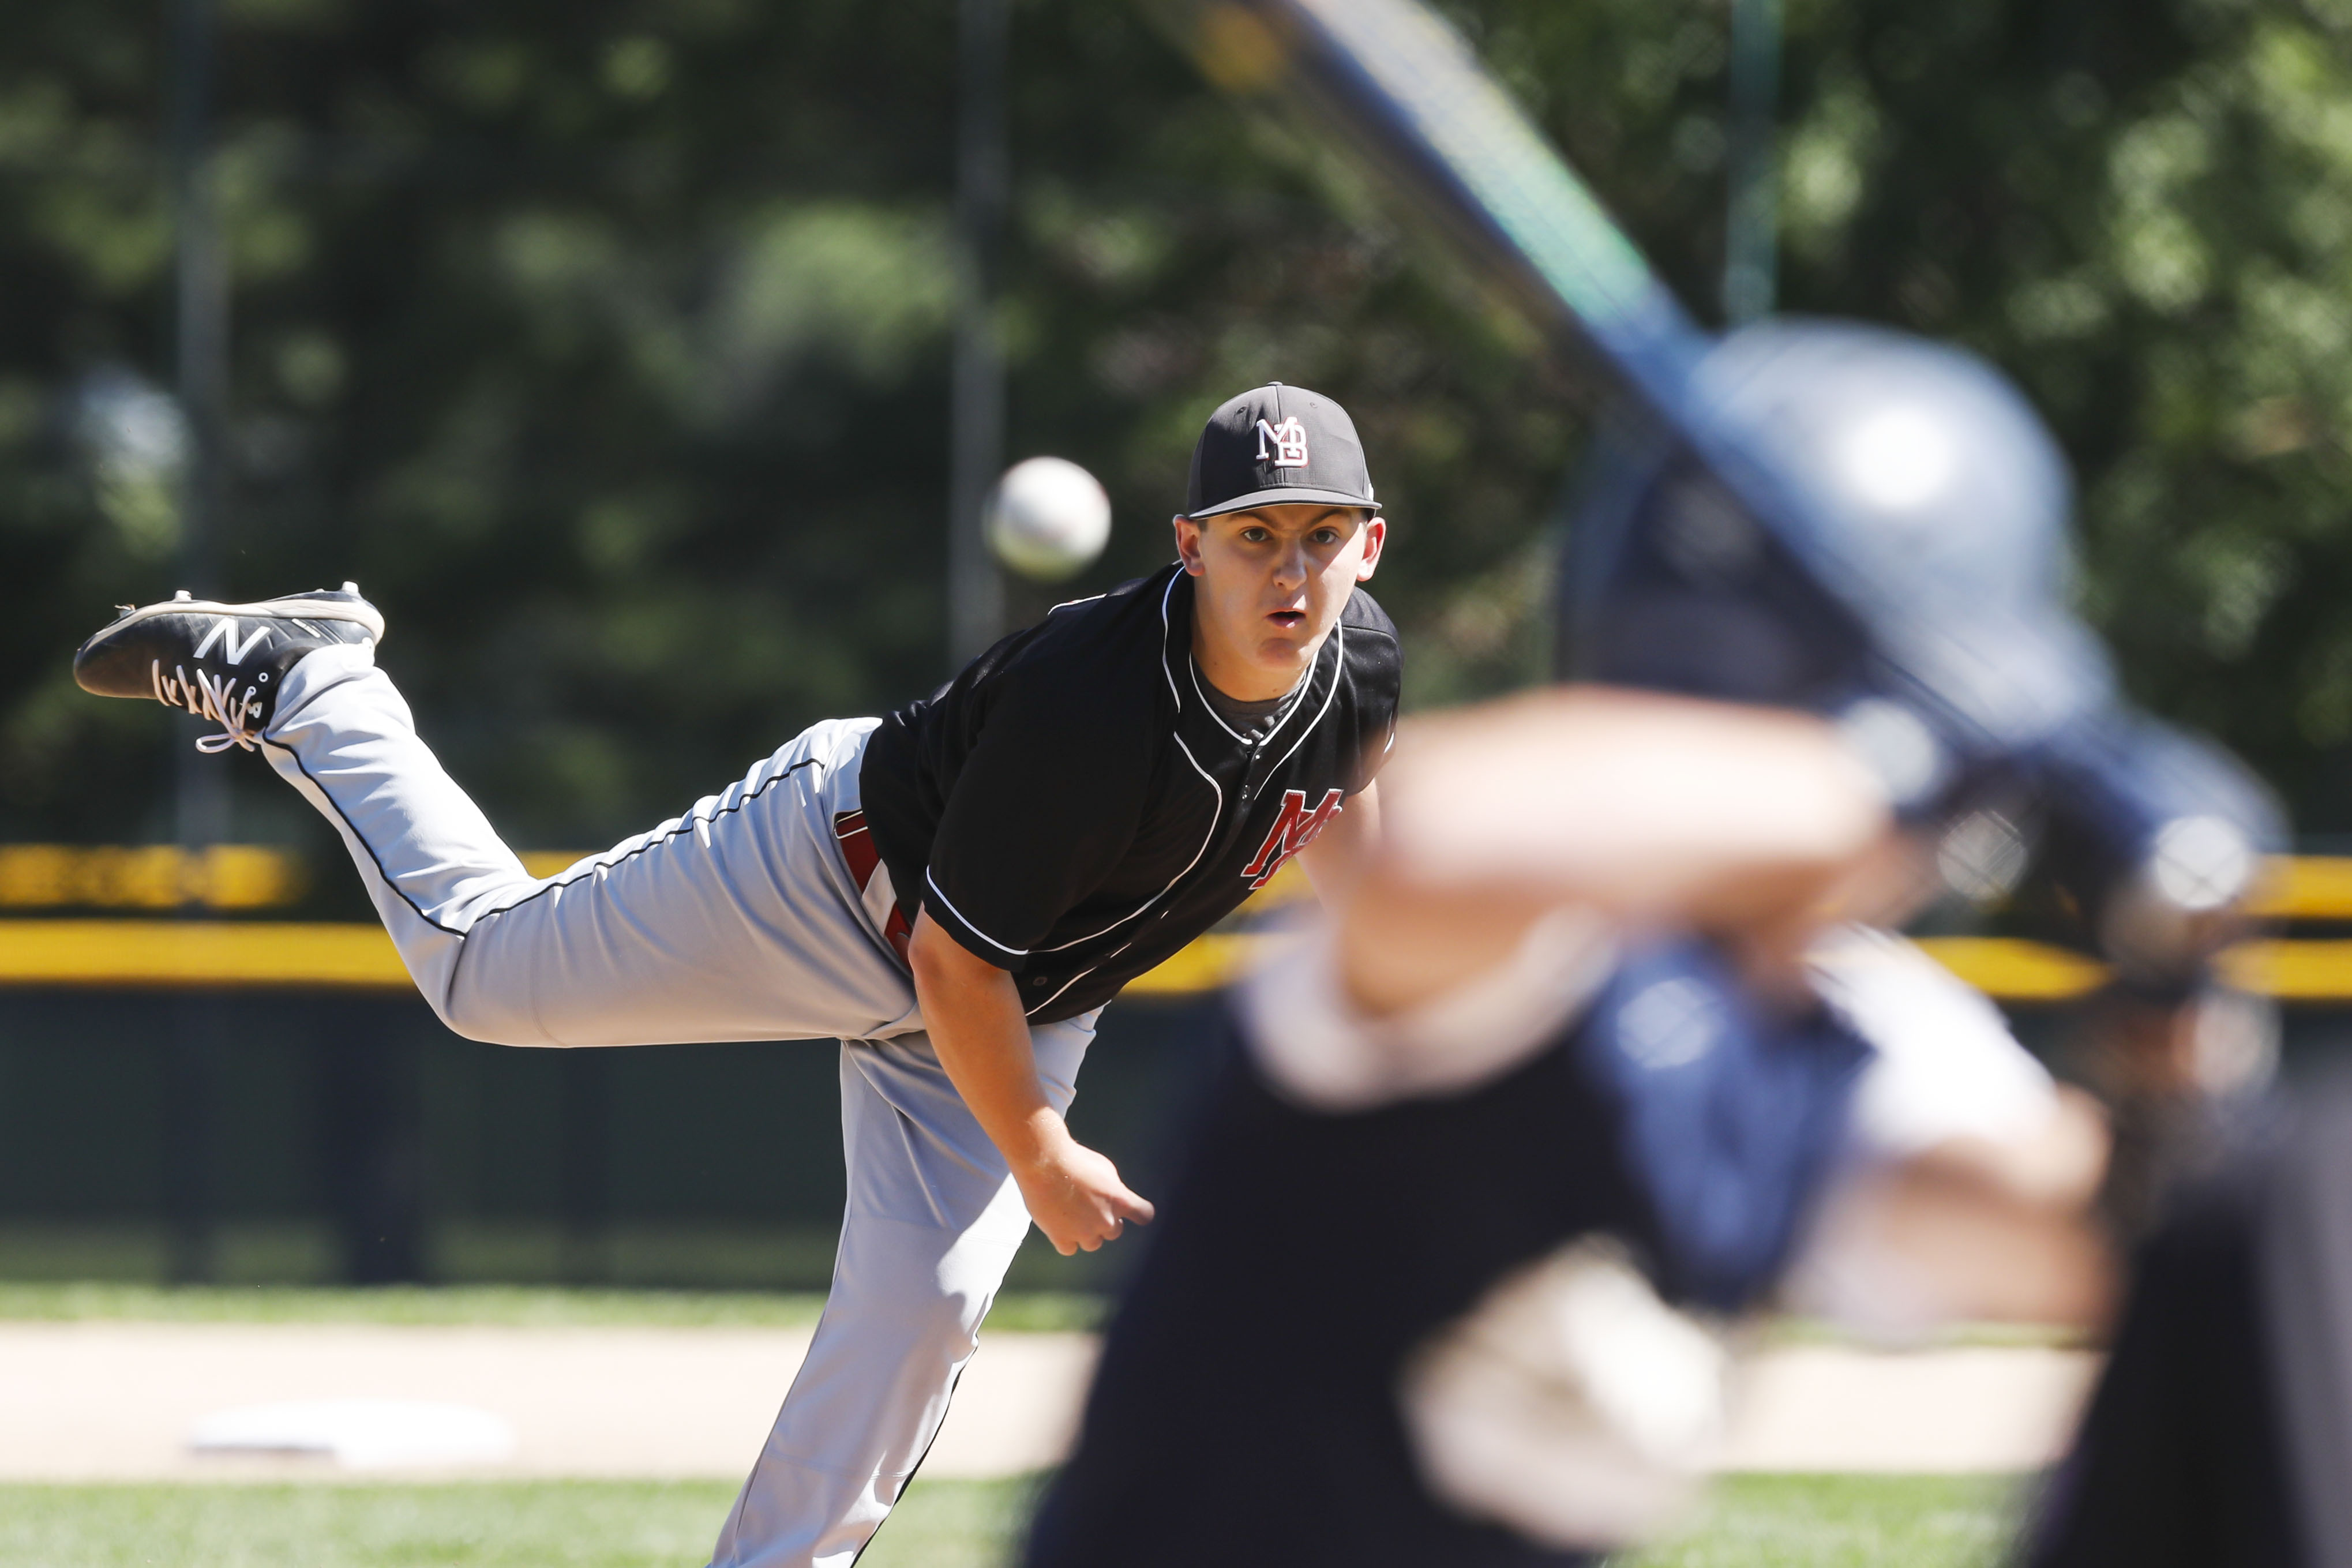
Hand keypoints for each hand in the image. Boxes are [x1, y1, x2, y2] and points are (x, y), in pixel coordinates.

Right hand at [1013, 1128, 1154, 1254]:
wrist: (1043, 1162)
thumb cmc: (1072, 1159)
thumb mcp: (1105, 1168)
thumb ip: (1114, 1188)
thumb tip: (1113, 1196)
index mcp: (1120, 1200)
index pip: (1144, 1215)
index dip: (1139, 1213)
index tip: (1135, 1214)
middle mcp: (1105, 1220)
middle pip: (1115, 1231)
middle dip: (1105, 1221)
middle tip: (1089, 1207)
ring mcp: (1084, 1232)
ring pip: (1093, 1243)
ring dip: (1086, 1233)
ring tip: (1071, 1215)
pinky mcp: (1062, 1238)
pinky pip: (1070, 1249)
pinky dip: (1065, 1239)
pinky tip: (1060, 1225)